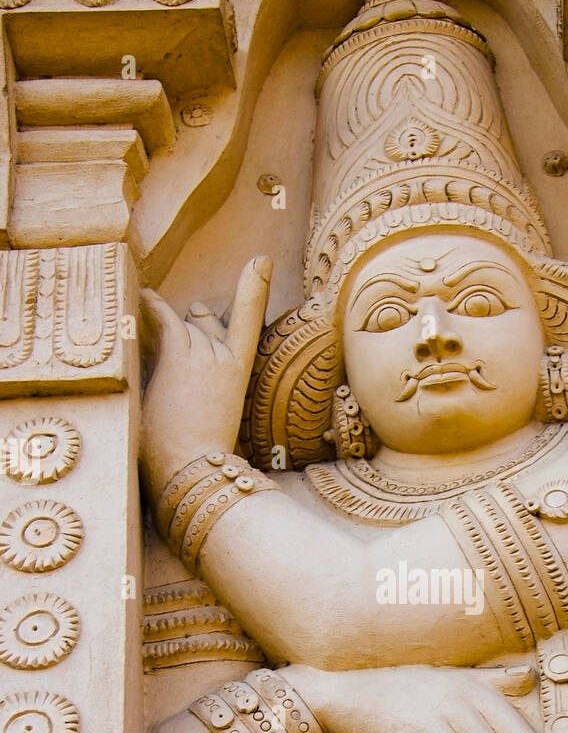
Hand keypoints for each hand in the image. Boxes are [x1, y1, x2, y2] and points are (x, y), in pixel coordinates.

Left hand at [140, 256, 272, 498]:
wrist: (194, 471)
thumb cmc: (197, 456)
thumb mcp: (211, 417)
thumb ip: (201, 383)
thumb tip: (182, 357)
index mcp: (239, 375)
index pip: (247, 323)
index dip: (252, 290)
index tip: (260, 261)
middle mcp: (225, 357)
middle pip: (204, 325)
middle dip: (189, 328)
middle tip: (174, 335)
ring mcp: (205, 355)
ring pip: (182, 326)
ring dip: (163, 327)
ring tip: (143, 319)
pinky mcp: (180, 356)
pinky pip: (165, 318)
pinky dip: (151, 304)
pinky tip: (141, 295)